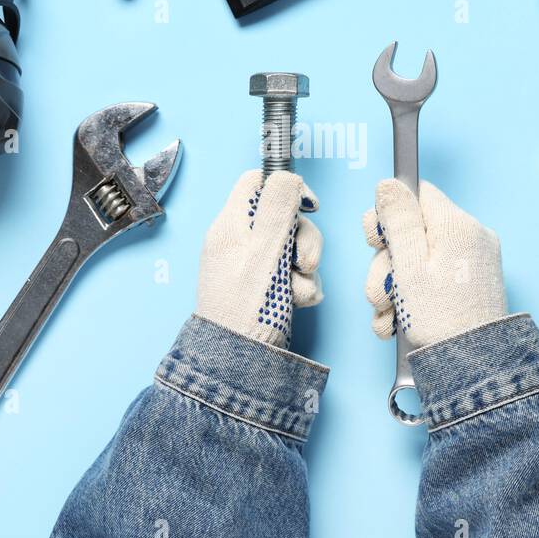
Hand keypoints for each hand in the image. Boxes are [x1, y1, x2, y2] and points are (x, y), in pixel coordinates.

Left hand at [197, 170, 322, 348]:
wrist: (240, 362)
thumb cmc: (245, 309)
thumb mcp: (265, 251)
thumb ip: (278, 210)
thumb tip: (287, 175)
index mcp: (231, 225)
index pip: (255, 183)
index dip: (285, 187)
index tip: (307, 205)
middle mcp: (240, 242)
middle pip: (283, 216)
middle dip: (304, 240)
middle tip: (305, 262)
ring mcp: (252, 265)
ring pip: (293, 248)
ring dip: (306, 269)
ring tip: (298, 290)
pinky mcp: (265, 287)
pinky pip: (293, 274)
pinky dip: (301, 287)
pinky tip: (297, 302)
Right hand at [363, 179, 507, 347]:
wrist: (472, 365)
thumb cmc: (440, 319)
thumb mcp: (408, 266)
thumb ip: (398, 221)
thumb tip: (389, 184)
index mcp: (457, 225)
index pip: (417, 195)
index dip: (390, 215)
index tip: (377, 241)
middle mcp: (471, 237)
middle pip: (414, 231)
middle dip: (388, 262)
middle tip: (382, 290)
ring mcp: (474, 261)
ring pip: (419, 259)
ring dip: (395, 287)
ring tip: (389, 315)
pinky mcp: (472, 283)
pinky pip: (435, 277)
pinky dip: (413, 297)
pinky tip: (399, 321)